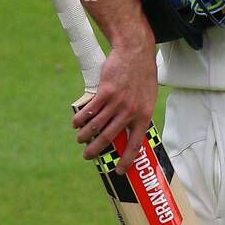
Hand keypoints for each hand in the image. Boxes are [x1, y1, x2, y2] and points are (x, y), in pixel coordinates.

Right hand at [72, 41, 158, 171]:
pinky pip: (89, 111)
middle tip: (87, 156)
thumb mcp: (148, 98)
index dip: (127, 160)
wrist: (135, 53)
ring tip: (80, 139)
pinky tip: (76, 123)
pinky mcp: (105, 92)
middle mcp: (131, 111)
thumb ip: (138, 114)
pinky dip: (80, 119)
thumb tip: (127, 131)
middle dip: (95, 150)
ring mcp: (118, 102)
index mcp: (144, 115)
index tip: (119, 171)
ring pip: (96, 125)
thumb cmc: (142, 76)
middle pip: (108, 137)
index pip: (135, 144)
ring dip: (84, 135)